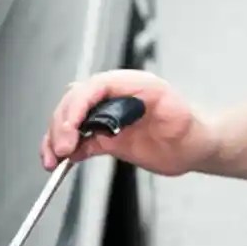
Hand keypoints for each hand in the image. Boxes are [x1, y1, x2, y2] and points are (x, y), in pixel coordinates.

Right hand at [41, 70, 218, 176]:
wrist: (194, 145)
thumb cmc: (191, 128)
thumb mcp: (178, 118)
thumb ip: (149, 112)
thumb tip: (120, 116)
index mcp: (131, 84)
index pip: (93, 86)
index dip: (77, 106)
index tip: (70, 129)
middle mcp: (114, 96)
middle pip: (74, 102)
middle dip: (62, 124)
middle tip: (61, 149)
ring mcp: (106, 116)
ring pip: (69, 120)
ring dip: (55, 138)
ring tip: (52, 159)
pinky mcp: (103, 135)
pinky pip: (77, 139)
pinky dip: (64, 149)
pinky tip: (59, 161)